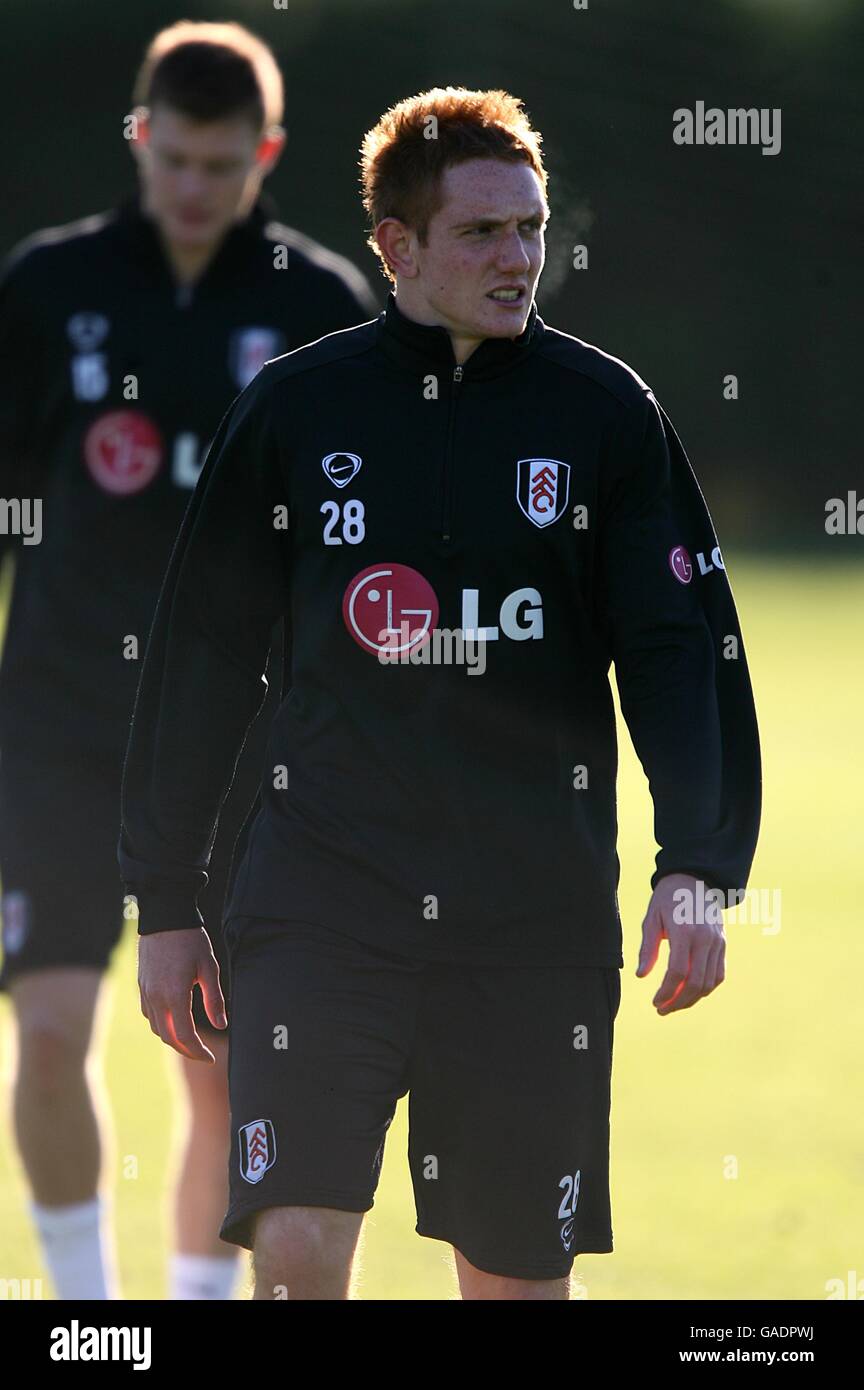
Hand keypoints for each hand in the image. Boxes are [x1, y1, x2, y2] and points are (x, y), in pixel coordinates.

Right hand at [138, 926, 226, 1061]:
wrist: (164, 918)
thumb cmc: (190, 940)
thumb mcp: (209, 968)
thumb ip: (214, 999)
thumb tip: (221, 1025)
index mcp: (175, 996)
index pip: (185, 1036)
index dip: (198, 1051)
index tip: (211, 1057)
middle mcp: (156, 998)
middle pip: (168, 1037)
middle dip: (186, 1050)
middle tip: (202, 1054)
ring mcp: (146, 992)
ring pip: (156, 1028)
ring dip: (172, 1039)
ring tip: (190, 1041)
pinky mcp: (141, 986)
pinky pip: (148, 1014)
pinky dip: (160, 1024)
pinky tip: (172, 1021)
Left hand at [635, 873, 724, 1014]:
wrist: (694, 879)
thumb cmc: (667, 899)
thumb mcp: (652, 919)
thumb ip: (647, 948)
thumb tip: (640, 976)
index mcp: (684, 931)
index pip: (677, 972)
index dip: (666, 992)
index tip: (655, 1002)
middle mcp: (704, 939)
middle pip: (695, 982)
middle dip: (678, 1002)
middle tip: (662, 1010)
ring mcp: (717, 942)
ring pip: (709, 983)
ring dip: (692, 999)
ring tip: (674, 1005)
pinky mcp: (723, 944)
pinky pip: (719, 974)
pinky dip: (706, 988)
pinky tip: (691, 993)